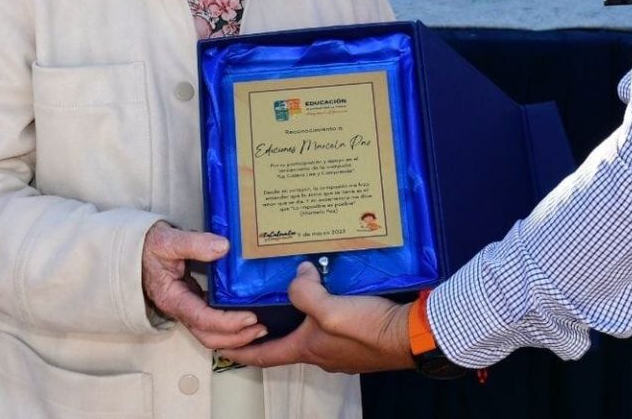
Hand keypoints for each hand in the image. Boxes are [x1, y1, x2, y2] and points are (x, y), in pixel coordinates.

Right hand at [141, 222, 266, 349]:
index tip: (250, 316)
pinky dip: (229, 325)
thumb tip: (223, 247)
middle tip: (261, 327)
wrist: (136, 248)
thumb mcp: (168, 240)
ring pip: (210, 333)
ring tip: (259, 327)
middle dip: (236, 337)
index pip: (201, 319)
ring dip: (234, 335)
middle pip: (207, 336)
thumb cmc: (149, 245)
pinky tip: (246, 317)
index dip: (227, 322)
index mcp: (172, 297)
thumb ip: (194, 243)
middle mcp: (179, 308)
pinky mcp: (192, 302)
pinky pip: (211, 322)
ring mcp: (186, 307)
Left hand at [221, 261, 413, 373]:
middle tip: (258, 304)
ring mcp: (340, 348)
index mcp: (306, 349)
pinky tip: (331, 291)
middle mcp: (320, 353)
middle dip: (270, 326)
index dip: (239, 350)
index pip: (262, 356)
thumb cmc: (367, 329)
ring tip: (297, 289)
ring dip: (300, 315)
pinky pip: (333, 324)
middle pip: (285, 342)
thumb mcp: (328, 309)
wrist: (411, 335)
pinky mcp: (358, 338)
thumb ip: (305, 292)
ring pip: (311, 331)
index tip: (220, 343)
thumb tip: (300, 275)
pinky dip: (324, 310)